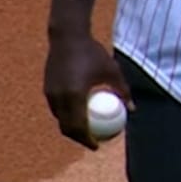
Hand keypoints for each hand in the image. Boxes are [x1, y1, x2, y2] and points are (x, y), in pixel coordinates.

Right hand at [43, 32, 131, 149]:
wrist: (67, 36)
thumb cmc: (93, 52)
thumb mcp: (111, 70)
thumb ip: (122, 91)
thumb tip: (133, 109)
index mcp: (74, 95)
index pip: (78, 127)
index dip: (86, 140)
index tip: (97, 145)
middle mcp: (59, 97)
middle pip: (66, 128)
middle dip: (78, 138)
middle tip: (91, 141)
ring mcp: (51, 93)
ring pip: (59, 119)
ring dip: (70, 127)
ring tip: (84, 129)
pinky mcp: (47, 88)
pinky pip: (56, 108)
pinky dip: (65, 115)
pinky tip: (77, 113)